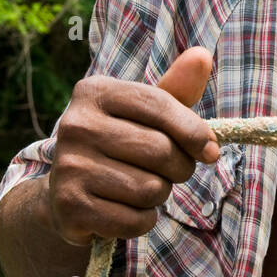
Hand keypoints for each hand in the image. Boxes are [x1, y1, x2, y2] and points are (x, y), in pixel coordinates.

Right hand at [48, 47, 219, 245]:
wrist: (66, 193)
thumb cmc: (119, 145)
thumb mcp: (144, 114)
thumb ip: (175, 89)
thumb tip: (202, 56)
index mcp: (95, 91)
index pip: (160, 105)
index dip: (195, 131)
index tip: (210, 150)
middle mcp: (75, 124)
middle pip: (161, 151)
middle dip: (180, 167)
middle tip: (169, 172)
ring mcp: (69, 166)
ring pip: (151, 188)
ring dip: (159, 195)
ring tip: (140, 188)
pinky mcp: (70, 207)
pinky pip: (135, 220)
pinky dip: (143, 221)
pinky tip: (125, 209)